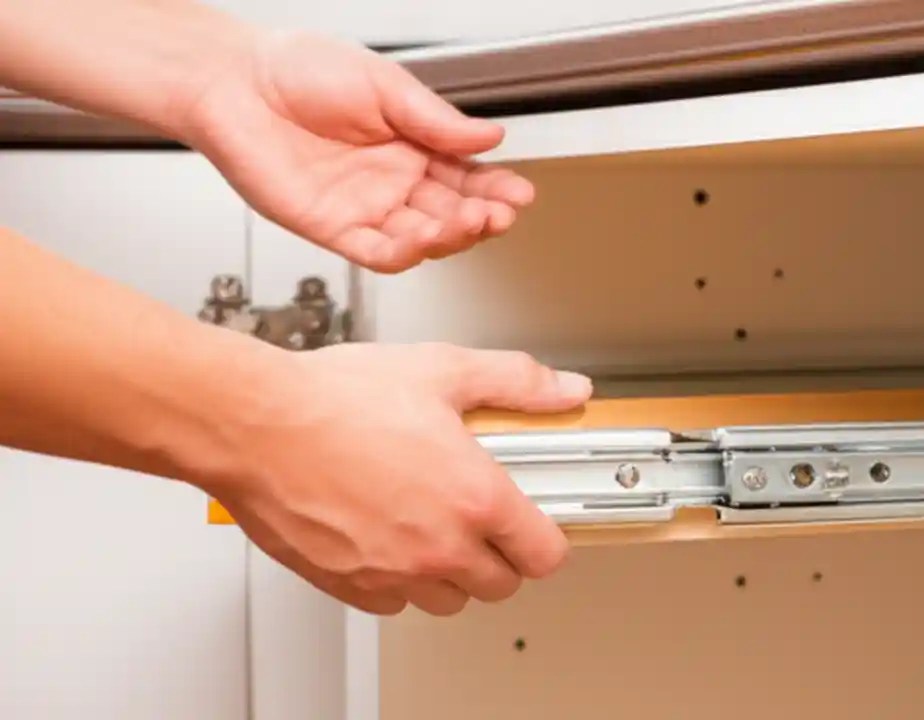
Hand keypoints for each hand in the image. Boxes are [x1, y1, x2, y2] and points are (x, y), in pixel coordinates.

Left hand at [178, 31, 532, 272]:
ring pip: (422, 240)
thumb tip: (491, 136)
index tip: (519, 192)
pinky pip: (376, 252)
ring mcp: (364, 208)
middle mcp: (392, 182)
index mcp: (411, 145)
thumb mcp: (384, 84)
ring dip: (451, 238)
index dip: (495, 188)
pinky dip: (404, 252)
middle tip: (501, 213)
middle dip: (482, 217)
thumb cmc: (299, 69)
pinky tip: (423, 240)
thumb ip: (436, 120)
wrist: (233, 80)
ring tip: (469, 223)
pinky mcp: (331, 228)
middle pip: (451, 214)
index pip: (466, 177)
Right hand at [207, 343, 592, 615]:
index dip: (546, 537)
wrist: (255, 425)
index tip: (535, 523)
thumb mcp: (443, 370)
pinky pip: (394, 603)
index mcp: (475, 499)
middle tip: (480, 515)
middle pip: (502, 585)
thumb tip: (565, 390)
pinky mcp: (351, 586)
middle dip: (500, 554)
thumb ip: (516, 383)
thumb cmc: (335, 400)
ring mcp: (394, 573)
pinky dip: (399, 580)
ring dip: (452, 572)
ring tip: (433, 523)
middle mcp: (440, 547)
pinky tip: (390, 535)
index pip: (545, 554)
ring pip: (449, 601)